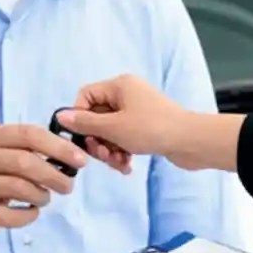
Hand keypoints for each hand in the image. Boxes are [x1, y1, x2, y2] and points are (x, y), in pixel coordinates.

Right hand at [0, 124, 88, 237]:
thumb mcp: (11, 155)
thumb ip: (36, 151)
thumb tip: (75, 156)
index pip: (28, 134)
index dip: (58, 147)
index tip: (80, 160)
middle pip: (24, 161)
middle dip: (53, 175)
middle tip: (67, 187)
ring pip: (18, 187)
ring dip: (41, 196)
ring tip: (45, 198)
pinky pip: (10, 215)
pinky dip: (28, 215)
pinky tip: (31, 211)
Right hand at [56, 74, 186, 165]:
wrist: (192, 142)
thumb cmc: (153, 129)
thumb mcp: (114, 128)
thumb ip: (85, 123)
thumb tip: (61, 116)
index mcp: (119, 85)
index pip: (85, 96)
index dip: (79, 117)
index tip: (82, 137)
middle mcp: (127, 94)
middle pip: (97, 116)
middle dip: (97, 139)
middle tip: (102, 155)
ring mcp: (137, 111)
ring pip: (109, 131)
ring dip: (109, 149)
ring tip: (117, 163)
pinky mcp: (145, 127)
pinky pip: (124, 138)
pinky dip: (121, 152)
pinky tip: (126, 166)